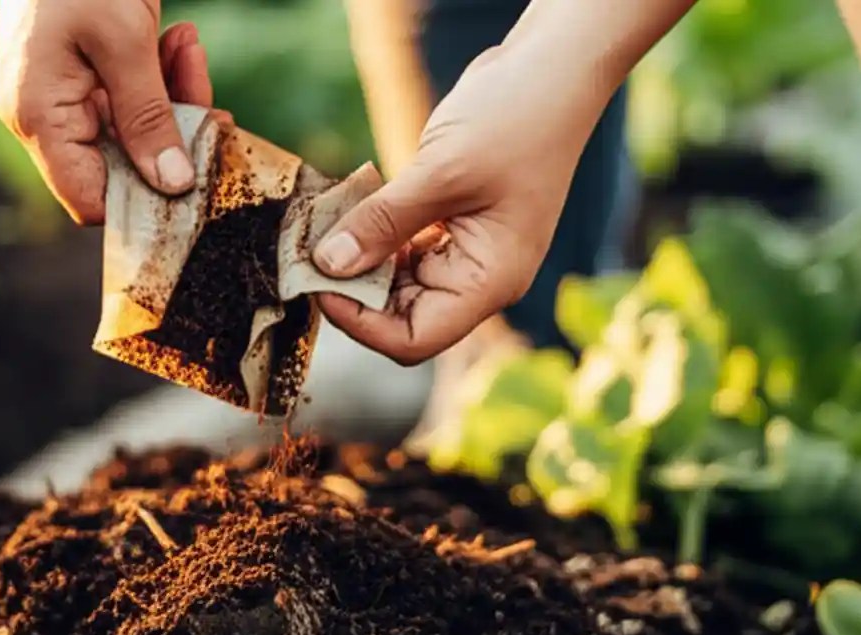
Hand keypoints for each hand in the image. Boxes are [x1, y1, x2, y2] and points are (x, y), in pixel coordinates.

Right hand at [0, 0, 213, 223]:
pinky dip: (164, 74)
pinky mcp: (89, 68)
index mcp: (38, 116)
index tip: (197, 180)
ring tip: (190, 46)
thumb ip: (148, 115)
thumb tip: (172, 184)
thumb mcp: (123, 39)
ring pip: (136, 128)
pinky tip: (180, 37)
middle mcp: (46, 114)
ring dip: (175, 97)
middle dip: (172, 139)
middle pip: (122, 163)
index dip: (143, 200)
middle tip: (215, 112)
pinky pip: (135, 94)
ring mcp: (67, 91)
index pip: (89, 198)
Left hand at [312, 44, 616, 364]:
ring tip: (324, 228)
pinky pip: (401, 250)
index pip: (414, 339)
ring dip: (357, 262)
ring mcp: (466, 253)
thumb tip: (328, 265)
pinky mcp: (452, 226)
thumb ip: (383, 222)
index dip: (360, 322)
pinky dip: (372, 236)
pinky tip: (350, 210)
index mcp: (491, 281)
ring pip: (395, 285)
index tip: (319, 280)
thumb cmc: (516, 118)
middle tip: (309, 252)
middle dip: (352, 291)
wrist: (552, 68)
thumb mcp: (441, 172)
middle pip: (400, 317)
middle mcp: (478, 278)